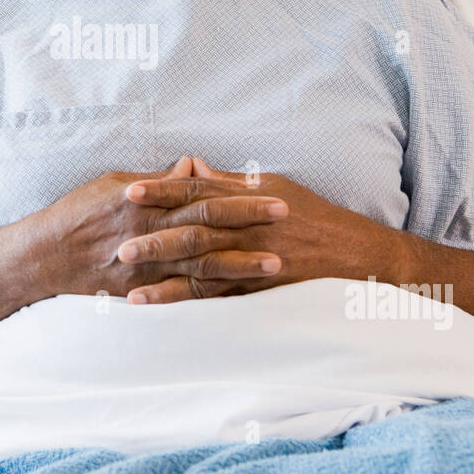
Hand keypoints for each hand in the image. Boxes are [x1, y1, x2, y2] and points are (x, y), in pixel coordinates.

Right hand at [36, 156, 287, 298]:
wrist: (43, 254)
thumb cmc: (78, 212)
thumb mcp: (116, 183)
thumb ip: (158, 179)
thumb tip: (192, 165)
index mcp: (148, 200)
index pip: (203, 194)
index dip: (240, 194)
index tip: (273, 192)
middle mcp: (150, 230)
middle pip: (210, 226)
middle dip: (250, 222)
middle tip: (288, 218)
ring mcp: (147, 264)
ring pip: (202, 264)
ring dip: (241, 264)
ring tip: (275, 264)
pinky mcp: (140, 290)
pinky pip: (180, 295)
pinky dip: (208, 296)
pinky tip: (236, 299)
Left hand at [118, 157, 395, 303]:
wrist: (355, 255)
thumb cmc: (311, 215)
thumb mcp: (272, 185)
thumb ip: (227, 179)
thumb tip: (189, 164)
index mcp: (247, 199)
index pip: (198, 191)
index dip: (163, 190)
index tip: (130, 191)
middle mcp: (248, 230)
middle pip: (193, 232)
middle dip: (155, 237)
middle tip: (118, 242)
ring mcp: (252, 263)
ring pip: (201, 271)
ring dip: (163, 280)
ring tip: (128, 286)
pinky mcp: (257, 291)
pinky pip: (216, 298)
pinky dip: (186, 303)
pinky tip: (158, 308)